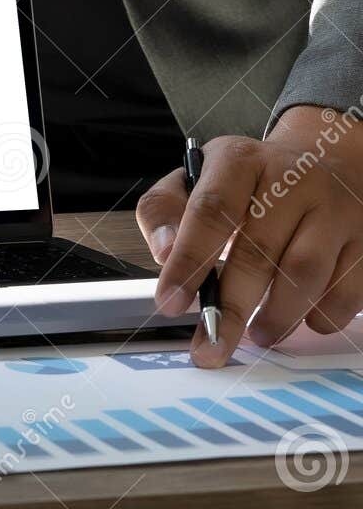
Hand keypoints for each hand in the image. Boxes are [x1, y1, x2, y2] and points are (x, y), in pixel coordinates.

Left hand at [135, 106, 362, 366]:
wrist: (322, 160)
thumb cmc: (245, 182)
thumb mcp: (193, 178)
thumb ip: (164, 211)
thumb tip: (163, 253)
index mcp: (240, 162)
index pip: (210, 211)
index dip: (188, 261)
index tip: (170, 303)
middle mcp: (293, 180)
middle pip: (258, 252)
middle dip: (229, 308)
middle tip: (209, 347)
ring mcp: (336, 210)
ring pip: (306, 274)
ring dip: (277, 316)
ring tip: (257, 336)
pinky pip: (348, 289)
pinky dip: (323, 315)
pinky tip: (302, 321)